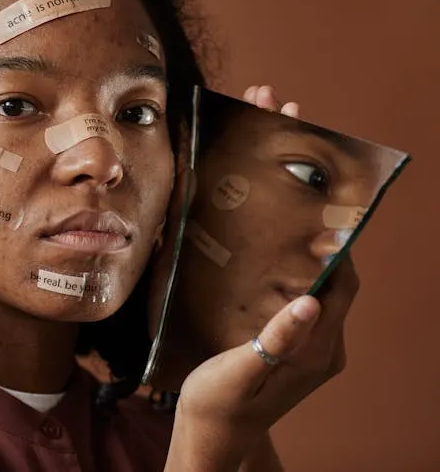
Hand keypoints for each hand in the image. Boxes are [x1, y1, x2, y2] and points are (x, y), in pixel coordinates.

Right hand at [164, 85, 358, 471]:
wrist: (210, 435)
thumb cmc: (223, 407)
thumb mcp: (245, 377)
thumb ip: (279, 344)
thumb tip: (309, 302)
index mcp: (319, 333)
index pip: (339, 259)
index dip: (332, 210)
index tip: (318, 162)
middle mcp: (312, 317)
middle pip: (316, 234)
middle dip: (300, 174)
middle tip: (281, 115)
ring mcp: (290, 311)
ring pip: (290, 239)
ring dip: (275, 190)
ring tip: (252, 137)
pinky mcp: (267, 311)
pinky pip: (269, 256)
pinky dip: (258, 218)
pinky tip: (232, 195)